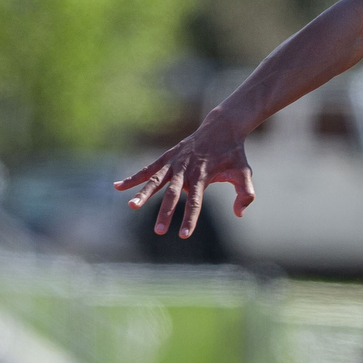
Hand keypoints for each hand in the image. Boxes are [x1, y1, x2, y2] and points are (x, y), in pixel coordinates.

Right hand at [114, 110, 255, 237]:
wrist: (222, 128)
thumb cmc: (233, 154)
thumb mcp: (244, 173)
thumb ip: (245, 194)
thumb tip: (239, 214)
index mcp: (203, 175)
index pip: (195, 200)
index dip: (190, 217)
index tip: (184, 234)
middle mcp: (185, 169)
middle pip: (172, 194)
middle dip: (165, 212)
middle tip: (159, 231)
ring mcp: (174, 163)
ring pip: (155, 180)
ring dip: (143, 194)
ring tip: (131, 207)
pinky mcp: (167, 158)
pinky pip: (148, 170)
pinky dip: (133, 178)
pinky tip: (117, 187)